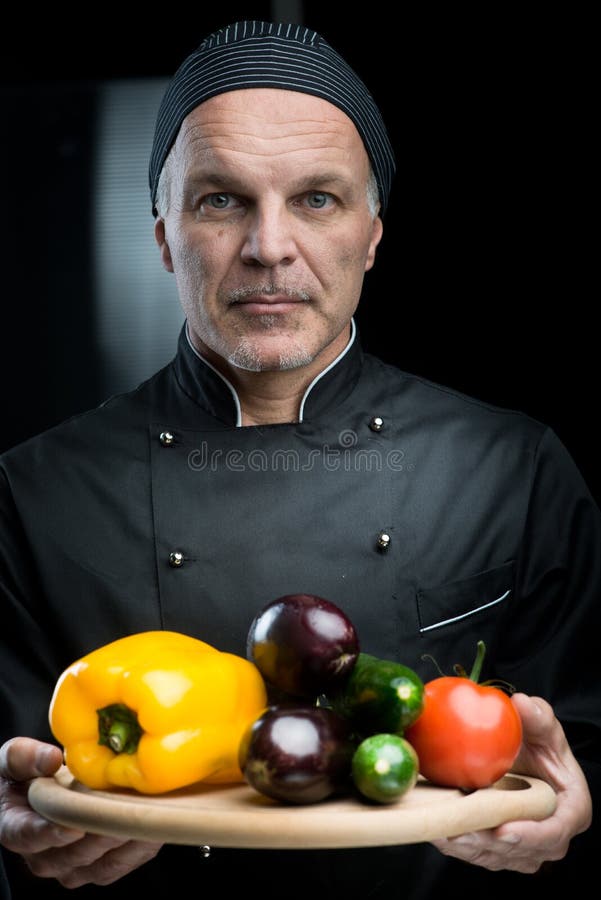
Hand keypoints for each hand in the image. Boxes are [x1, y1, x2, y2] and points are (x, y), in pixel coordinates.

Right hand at [0, 737, 161, 887]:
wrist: (40, 789)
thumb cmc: (25, 774)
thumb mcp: (14, 758)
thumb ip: (24, 757)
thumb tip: (50, 759)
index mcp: (15, 827)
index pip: (29, 836)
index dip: (52, 833)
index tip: (75, 826)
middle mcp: (42, 856)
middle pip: (71, 855)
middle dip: (99, 836)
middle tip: (123, 814)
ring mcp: (70, 865)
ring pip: (99, 865)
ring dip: (123, 843)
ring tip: (143, 816)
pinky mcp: (96, 866)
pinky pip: (119, 866)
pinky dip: (138, 849)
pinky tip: (153, 823)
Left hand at [430, 693, 591, 872]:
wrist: (519, 753)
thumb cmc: (537, 741)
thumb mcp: (542, 725)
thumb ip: (538, 716)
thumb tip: (522, 703)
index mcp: (571, 808)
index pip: (556, 830)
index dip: (531, 835)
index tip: (503, 829)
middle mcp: (552, 835)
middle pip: (524, 851)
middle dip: (492, 845)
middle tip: (463, 831)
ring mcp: (526, 845)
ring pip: (499, 857)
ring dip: (471, 848)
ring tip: (445, 832)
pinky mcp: (502, 849)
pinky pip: (482, 855)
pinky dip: (460, 848)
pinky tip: (439, 833)